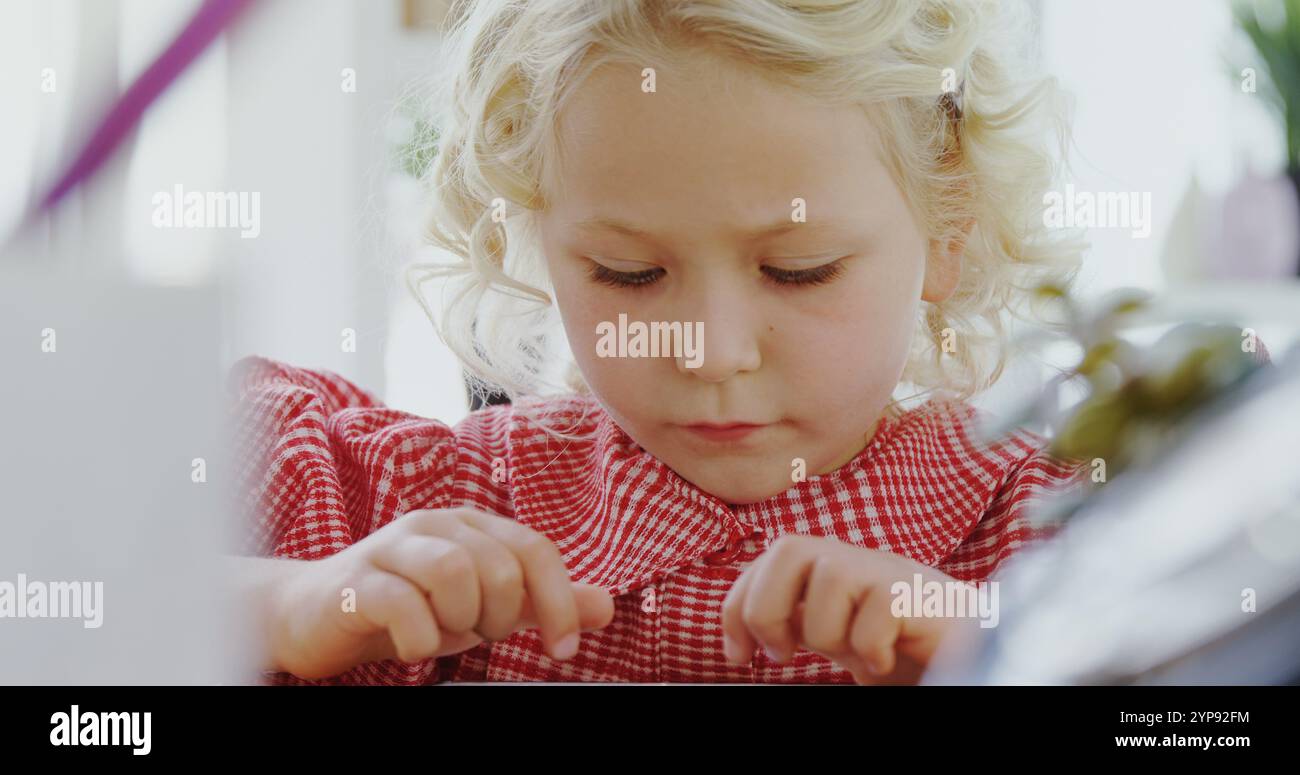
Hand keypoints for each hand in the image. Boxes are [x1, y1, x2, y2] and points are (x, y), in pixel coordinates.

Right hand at [269, 508, 614, 679]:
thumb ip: (540, 604)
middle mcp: (434, 525)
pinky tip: (415, 647)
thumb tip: (606, 607)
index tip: (562, 650)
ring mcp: (391, 549)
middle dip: (500, 616)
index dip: (560, 602)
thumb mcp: (484, 606)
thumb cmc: (409, 606)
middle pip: (500, 565)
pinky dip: (420, 637)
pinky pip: (401, 604)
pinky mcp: (353, 582)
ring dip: (461, 619)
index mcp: (470, 526)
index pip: (535, 550)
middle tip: (476, 634)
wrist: (314, 615)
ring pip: (453, 571)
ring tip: (445, 634)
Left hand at [720, 535, 962, 683]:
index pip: (767, 561)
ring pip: (830, 577)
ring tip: (852, 656)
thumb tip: (745, 637)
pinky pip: (877, 608)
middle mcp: (857, 561)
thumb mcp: (838, 633)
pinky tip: (886, 658)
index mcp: (830, 569)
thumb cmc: (903, 645)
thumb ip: (799, 620)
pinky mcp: (921, 592)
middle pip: (789, 548)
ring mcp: (890, 572)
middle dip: (768, 606)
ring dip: (827, 631)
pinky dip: (871, 646)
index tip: (738, 655)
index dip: (738, 605)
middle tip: (782, 653)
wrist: (973, 651)